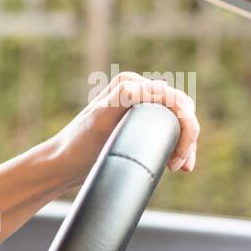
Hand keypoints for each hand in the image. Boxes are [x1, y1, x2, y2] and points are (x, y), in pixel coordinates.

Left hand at [46, 71, 199, 192]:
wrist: (62, 164)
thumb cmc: (78, 144)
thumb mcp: (100, 120)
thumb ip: (124, 98)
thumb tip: (157, 88)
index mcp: (130, 84)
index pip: (173, 98)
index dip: (186, 124)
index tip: (180, 153)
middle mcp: (136, 91)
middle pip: (180, 109)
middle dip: (188, 136)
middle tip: (181, 164)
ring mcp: (139, 107)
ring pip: (178, 121)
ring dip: (186, 143)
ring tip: (182, 166)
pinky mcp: (139, 124)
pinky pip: (168, 130)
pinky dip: (178, 145)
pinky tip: (179, 163)